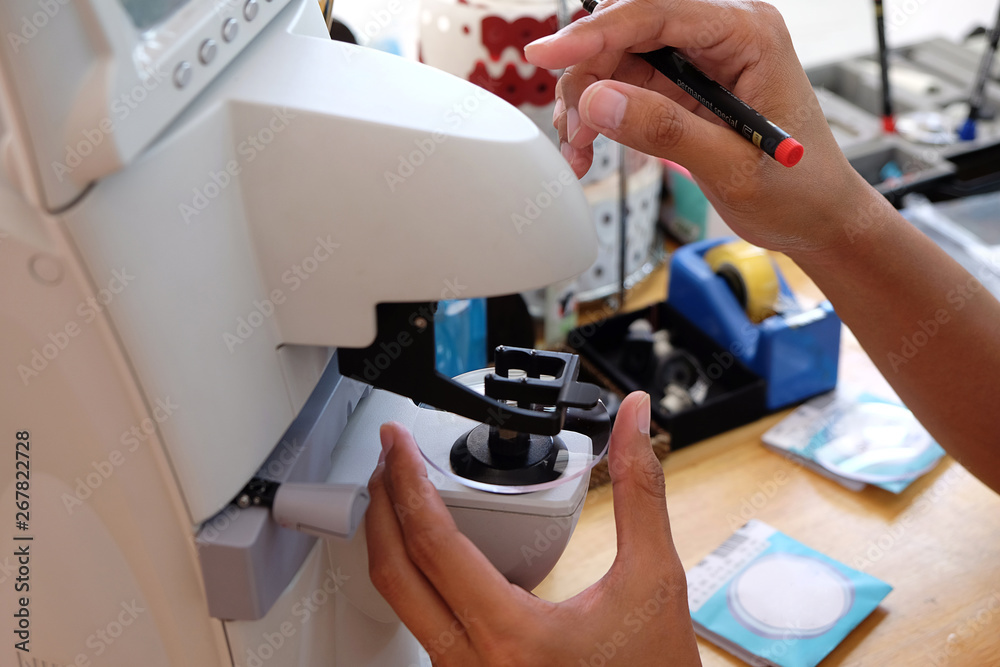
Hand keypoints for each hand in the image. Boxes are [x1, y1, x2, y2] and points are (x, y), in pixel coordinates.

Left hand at [366, 391, 701, 665]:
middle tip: (388, 455)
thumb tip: (634, 419)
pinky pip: (419, 622)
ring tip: (404, 492)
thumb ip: (640, 492)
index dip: (406, 480)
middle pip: (393, 572)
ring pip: (399, 602)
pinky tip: (432, 548)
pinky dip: (412, 574)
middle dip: (381, 504)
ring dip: (392, 540)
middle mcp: (471, 663)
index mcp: (511, 634)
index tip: (396, 440)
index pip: (432, 543)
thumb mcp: (652, 579)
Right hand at [524, 0, 877, 260]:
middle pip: (627, 29)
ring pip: (616, 57)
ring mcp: (698, 58)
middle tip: (573, 128)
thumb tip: (599, 100)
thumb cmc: (799, 190)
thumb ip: (666, 130)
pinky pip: (623, 85)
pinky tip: (589, 147)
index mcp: (747, 33)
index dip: (594, 31)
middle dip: (588, 74)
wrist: (816, 218)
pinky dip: (598, 115)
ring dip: (587, 99)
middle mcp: (720, 34)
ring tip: (581, 147)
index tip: (547, 55)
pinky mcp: (682, 85)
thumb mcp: (732, 166)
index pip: (656, 11)